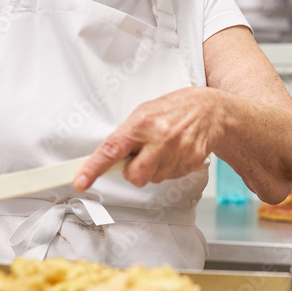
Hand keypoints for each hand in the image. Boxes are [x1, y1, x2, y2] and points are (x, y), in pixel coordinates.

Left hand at [74, 87, 221, 189]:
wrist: (210, 110)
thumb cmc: (174, 109)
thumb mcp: (145, 112)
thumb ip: (127, 135)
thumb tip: (108, 157)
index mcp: (141, 123)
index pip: (112, 149)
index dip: (93, 168)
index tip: (80, 180)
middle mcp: (159, 138)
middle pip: (135, 176)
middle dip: (134, 172)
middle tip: (141, 157)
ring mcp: (177, 151)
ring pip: (154, 179)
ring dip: (154, 169)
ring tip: (163, 149)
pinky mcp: (191, 161)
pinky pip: (171, 177)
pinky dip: (170, 168)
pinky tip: (176, 152)